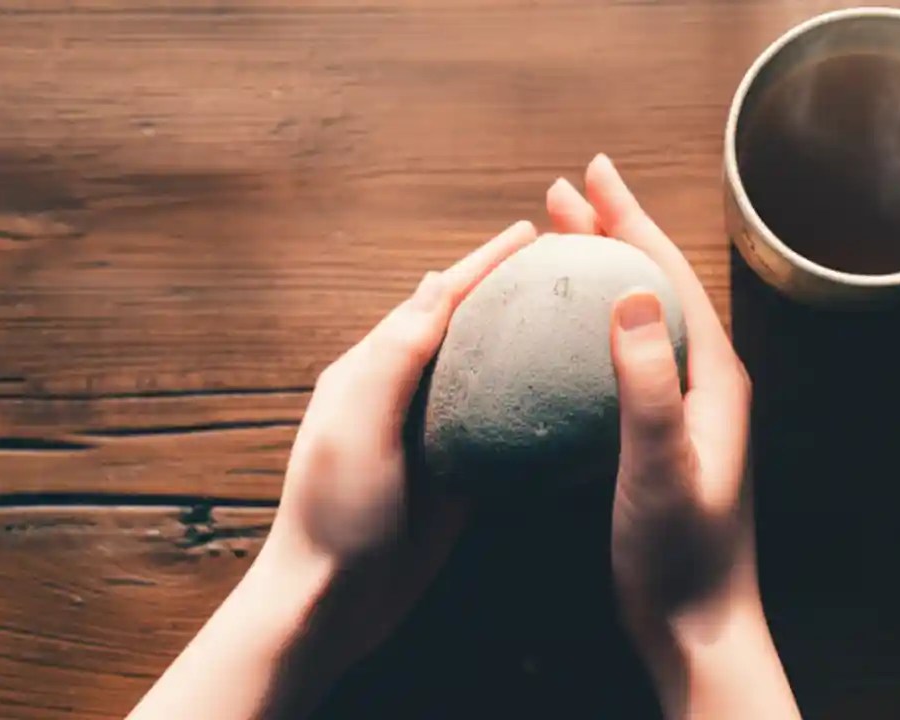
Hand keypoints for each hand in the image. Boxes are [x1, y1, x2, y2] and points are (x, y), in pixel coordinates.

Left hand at [128, 220, 536, 719]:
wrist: (331, 603)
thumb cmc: (333, 515)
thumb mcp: (357, 426)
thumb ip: (395, 356)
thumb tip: (434, 281)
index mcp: (370, 369)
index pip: (435, 300)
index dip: (482, 264)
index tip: (528, 233)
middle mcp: (400, 393)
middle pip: (463, 326)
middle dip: (505, 289)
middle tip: (559, 263)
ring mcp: (428, 433)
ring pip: (483, 372)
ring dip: (519, 338)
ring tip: (568, 314)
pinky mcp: (453, 472)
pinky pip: (494, 425)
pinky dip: (524, 400)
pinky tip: (558, 394)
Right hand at [546, 156, 799, 718]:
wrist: (693, 623)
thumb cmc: (679, 552)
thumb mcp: (662, 465)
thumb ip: (649, 384)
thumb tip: (633, 294)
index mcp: (712, 376)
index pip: (668, 276)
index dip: (629, 219)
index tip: (591, 173)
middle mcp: (703, 381)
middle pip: (654, 285)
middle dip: (612, 231)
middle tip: (565, 191)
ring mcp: (682, 408)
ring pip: (639, 316)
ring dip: (603, 270)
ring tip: (564, 239)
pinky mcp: (657, 435)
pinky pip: (623, 355)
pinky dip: (592, 323)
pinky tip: (564, 331)